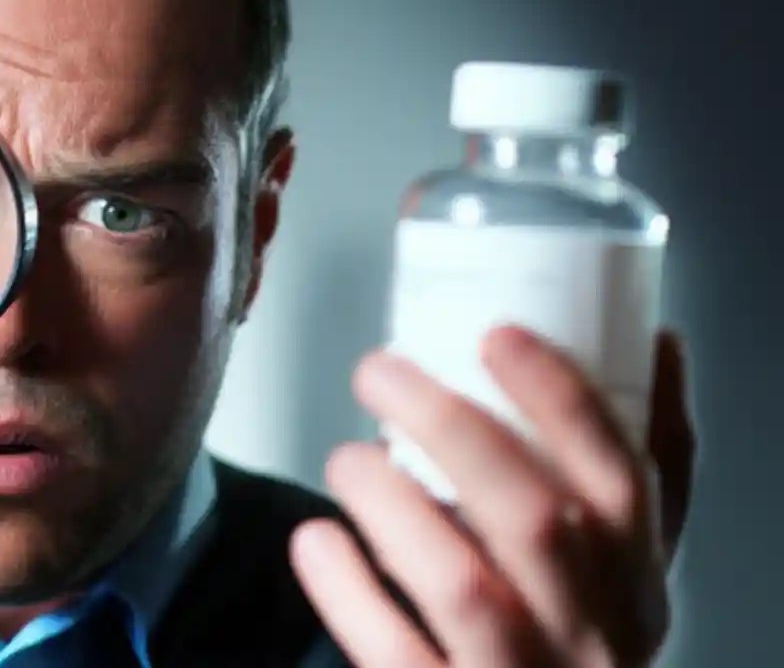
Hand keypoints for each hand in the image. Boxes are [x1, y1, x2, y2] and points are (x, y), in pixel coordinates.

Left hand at [289, 326, 695, 666]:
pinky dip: (347, 590)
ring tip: (347, 458)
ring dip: (394, 504)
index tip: (496, 334)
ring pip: (461, 587)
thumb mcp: (625, 565)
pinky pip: (392, 651)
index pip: (622, 481)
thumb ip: (638, 466)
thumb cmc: (569, 635)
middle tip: (381, 373)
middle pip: (534, 520)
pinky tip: (317, 539)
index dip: (563, 402)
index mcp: (634, 584)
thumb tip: (653, 343)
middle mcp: (588, 635)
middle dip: (452, 429)